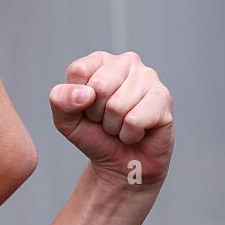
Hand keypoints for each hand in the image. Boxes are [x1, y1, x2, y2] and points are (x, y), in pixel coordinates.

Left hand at [49, 51, 172, 188]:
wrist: (120, 164)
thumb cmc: (95, 135)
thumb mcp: (65, 119)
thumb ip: (61, 100)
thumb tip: (86, 93)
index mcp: (100, 60)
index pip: (79, 71)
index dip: (77, 99)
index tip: (86, 108)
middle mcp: (127, 62)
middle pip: (99, 86)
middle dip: (97, 113)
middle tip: (105, 119)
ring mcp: (149, 78)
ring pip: (117, 105)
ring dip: (114, 125)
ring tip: (121, 125)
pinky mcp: (164, 98)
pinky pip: (135, 120)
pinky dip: (129, 134)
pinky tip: (136, 131)